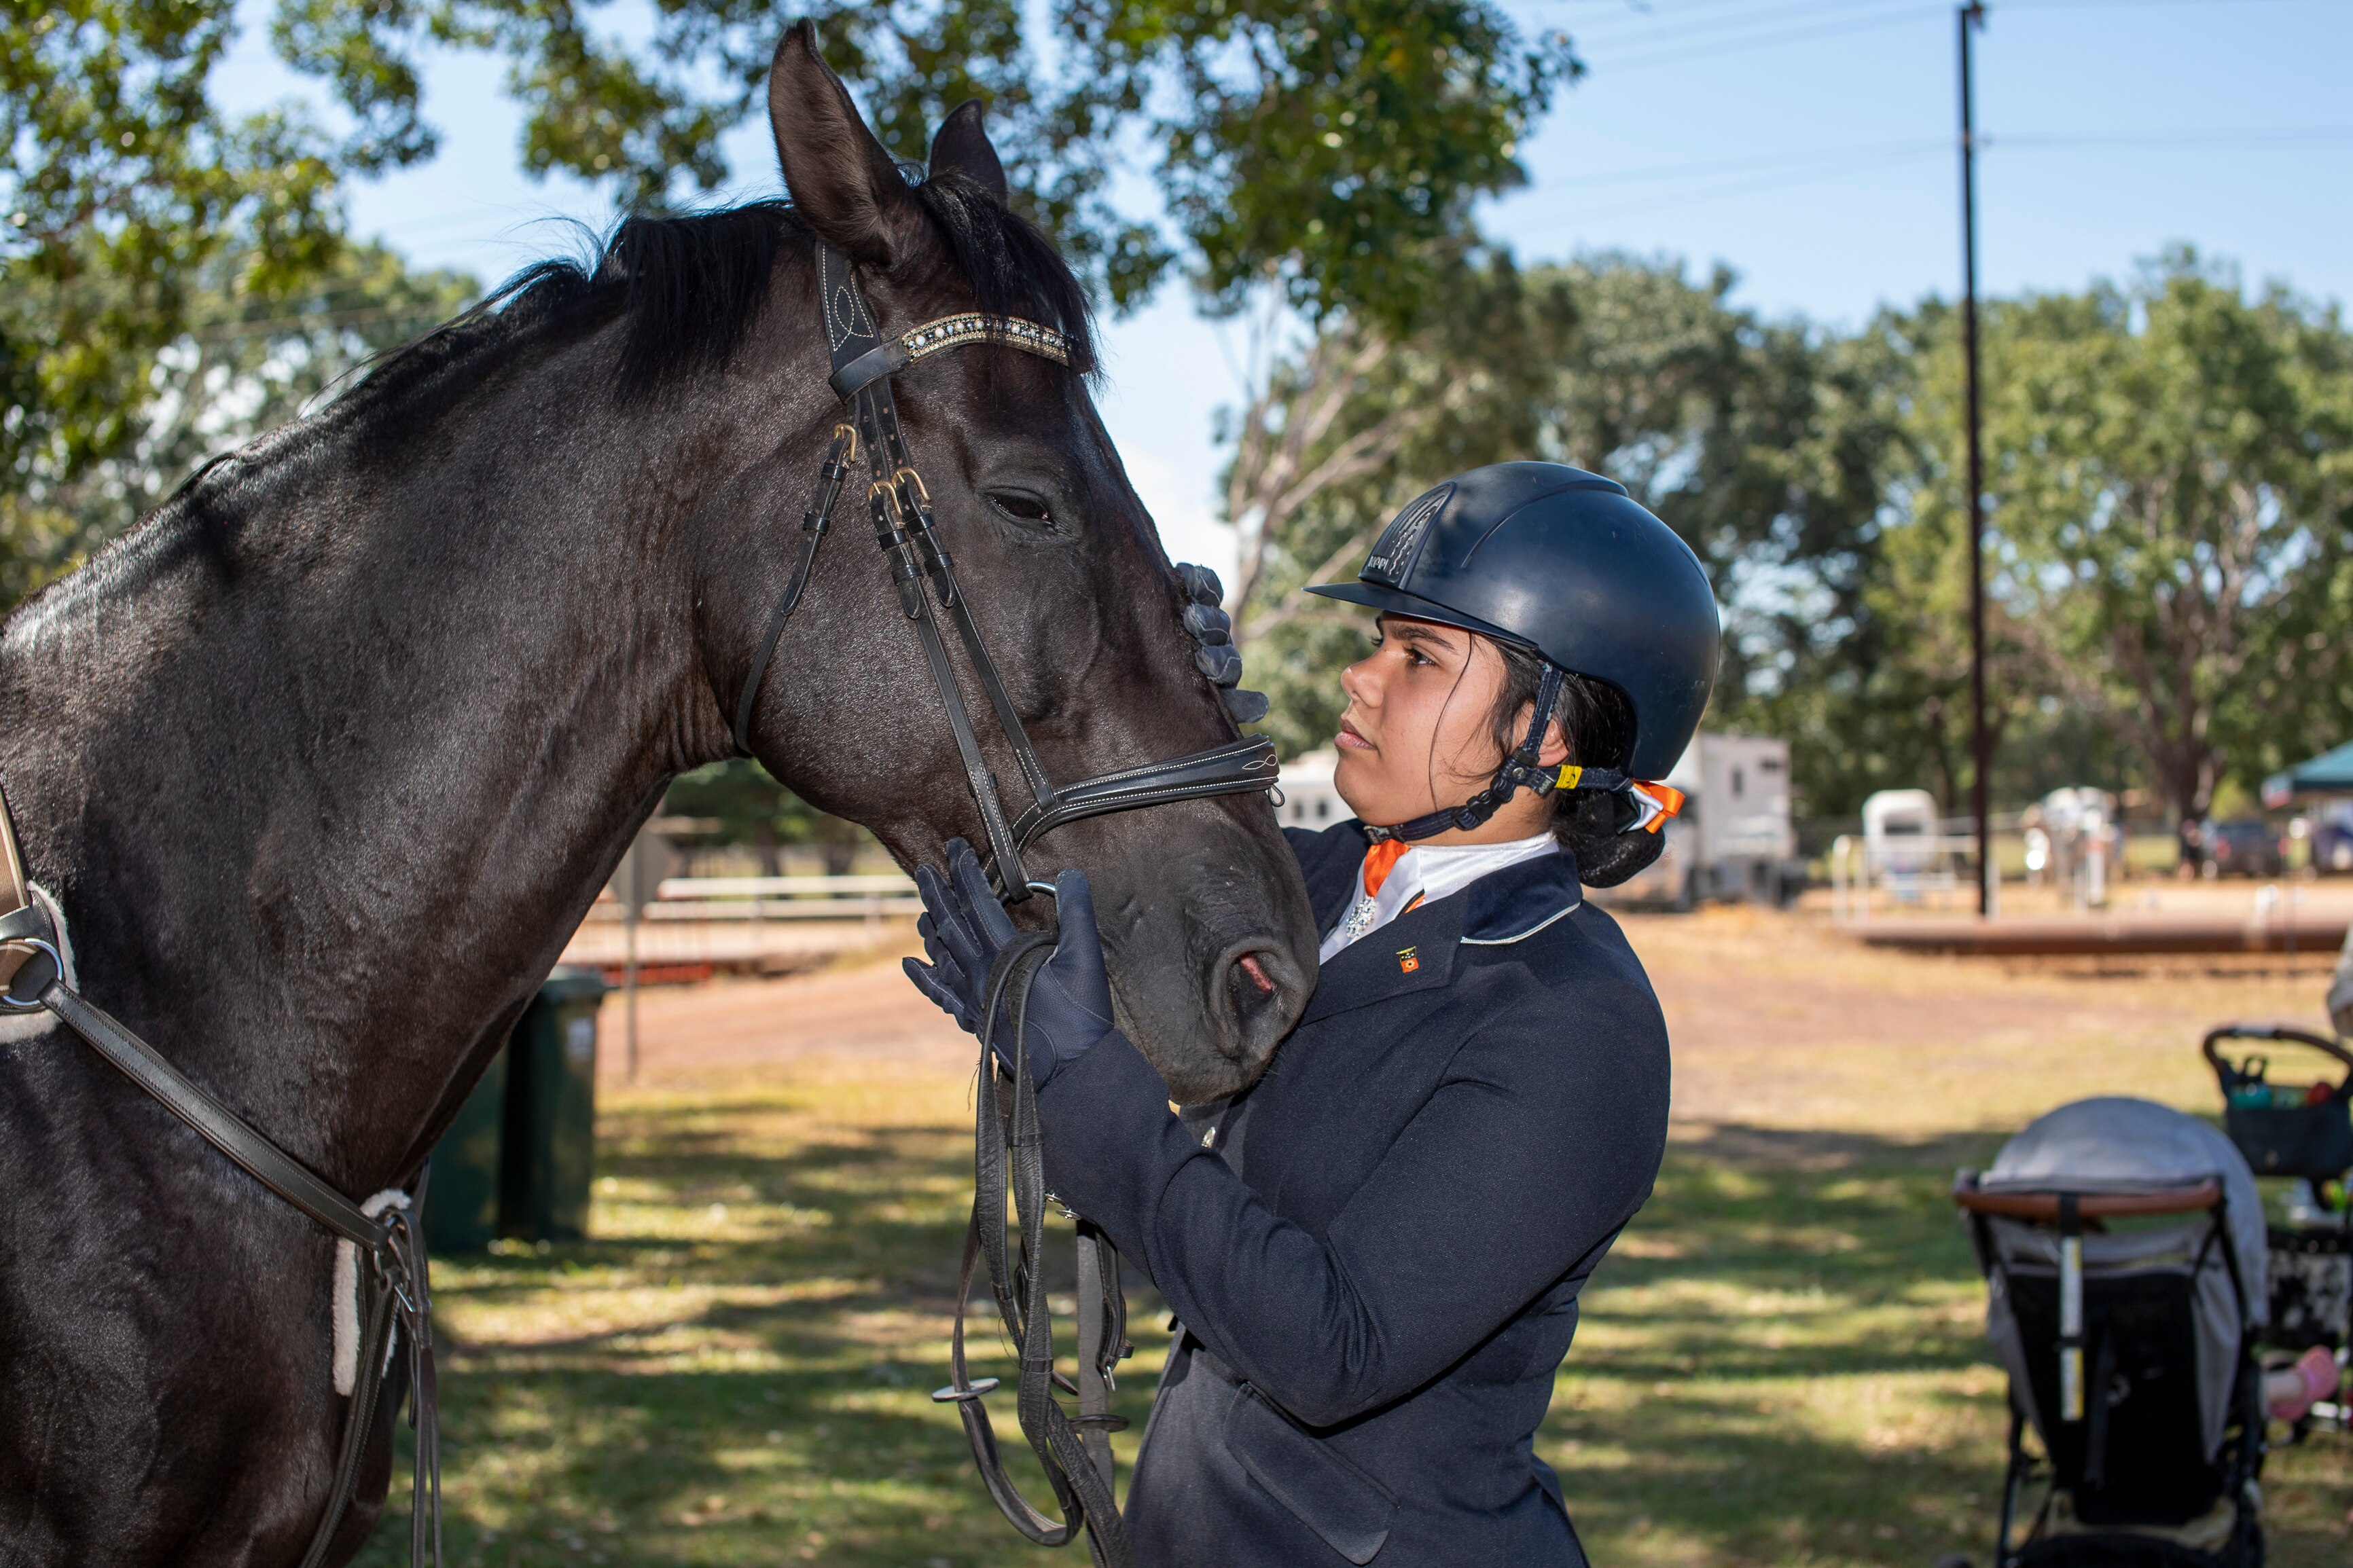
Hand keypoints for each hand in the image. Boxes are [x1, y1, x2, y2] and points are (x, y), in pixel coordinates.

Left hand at [903, 839, 1116, 1089]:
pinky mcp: (973, 1019)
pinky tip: (909, 965)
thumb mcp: (1085, 957)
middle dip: (934, 893)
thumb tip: (1069, 874)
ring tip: (920, 909)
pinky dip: (923, 976)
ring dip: (928, 928)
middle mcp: (978, 974)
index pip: (975, 901)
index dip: (964, 872)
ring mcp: (971, 998)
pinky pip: (940, 993)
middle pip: (947, 924)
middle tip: (922, 868)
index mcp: (1003, 954)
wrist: (1071, 1074)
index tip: (955, 849)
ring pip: (939, 955)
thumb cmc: (1081, 1017)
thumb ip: (1076, 911)